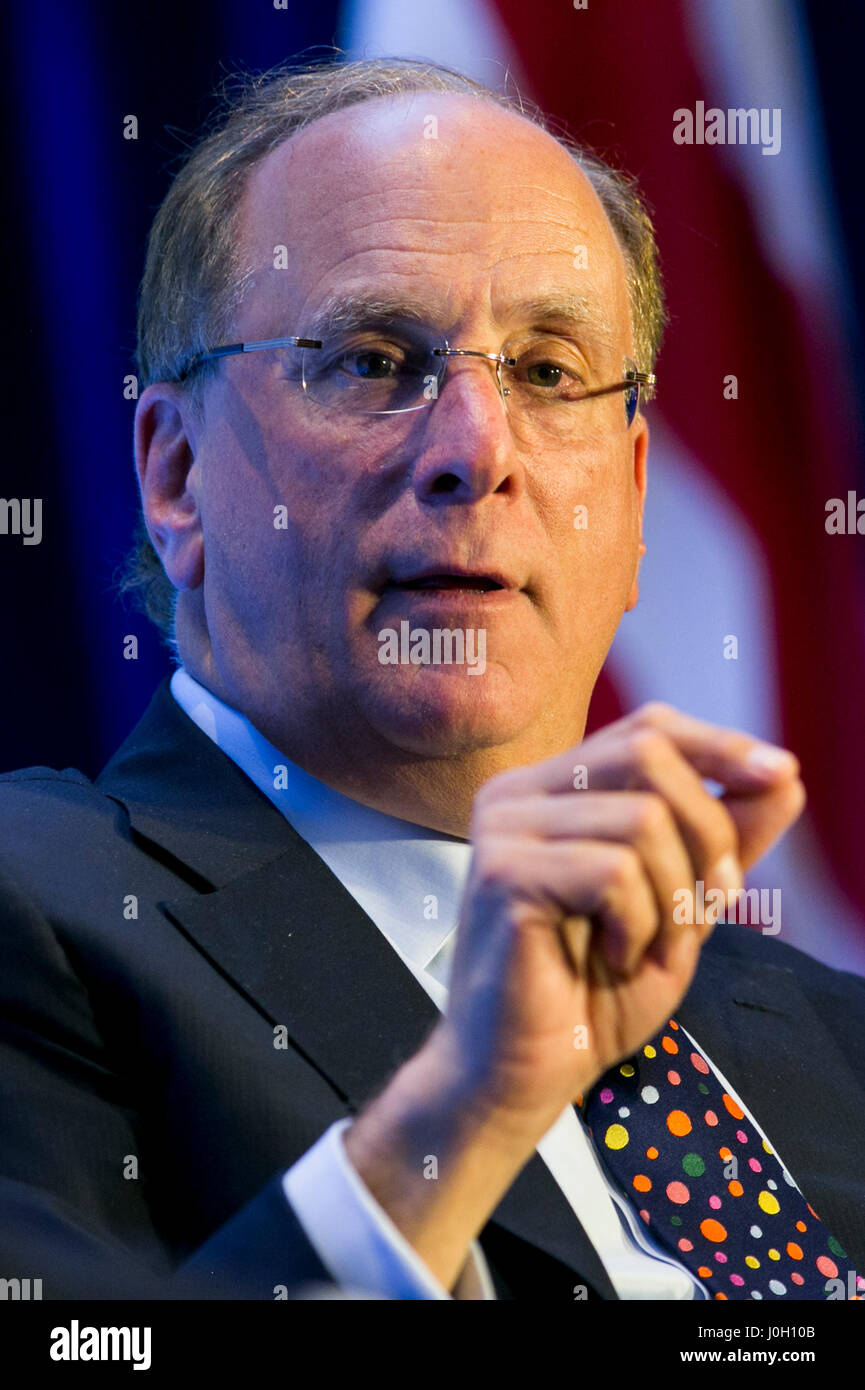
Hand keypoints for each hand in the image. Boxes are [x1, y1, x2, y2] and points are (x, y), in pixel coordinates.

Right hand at [434, 702, 804, 1140]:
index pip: (647, 728)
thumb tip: (783, 773)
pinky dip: (640, 924)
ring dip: (676, 899)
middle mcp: (518, 794)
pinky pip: (614, 872)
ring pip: (642, 818)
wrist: (522, 1076)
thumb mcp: (681, 906)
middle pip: (648, 753)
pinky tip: (617, 958)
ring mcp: (503, 829)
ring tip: (652, 950)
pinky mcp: (502, 874)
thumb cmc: (591, 994)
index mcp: (551, 789)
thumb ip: (724, 841)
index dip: (719, 745)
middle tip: (706, 908)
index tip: (780, 775)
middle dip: (706, 831)